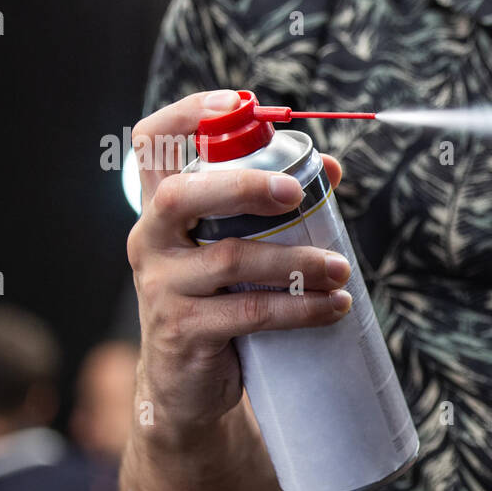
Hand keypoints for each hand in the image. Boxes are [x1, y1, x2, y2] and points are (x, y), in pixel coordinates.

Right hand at [126, 89, 350, 440]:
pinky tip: (333, 306)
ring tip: (342, 269)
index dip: (191, 114)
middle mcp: (150, 239)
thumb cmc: (218, 302)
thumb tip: (330, 169)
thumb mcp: (236, 249)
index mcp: (161, 208)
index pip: (153, 143)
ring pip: (229, 260)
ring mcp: (161, 286)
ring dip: (297, 261)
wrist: (185, 385)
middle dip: (244, 186)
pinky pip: (248, 312)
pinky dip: (300, 308)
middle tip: (298, 192)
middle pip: (182, 195)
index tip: (244, 105)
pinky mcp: (184, 331)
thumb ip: (274, 207)